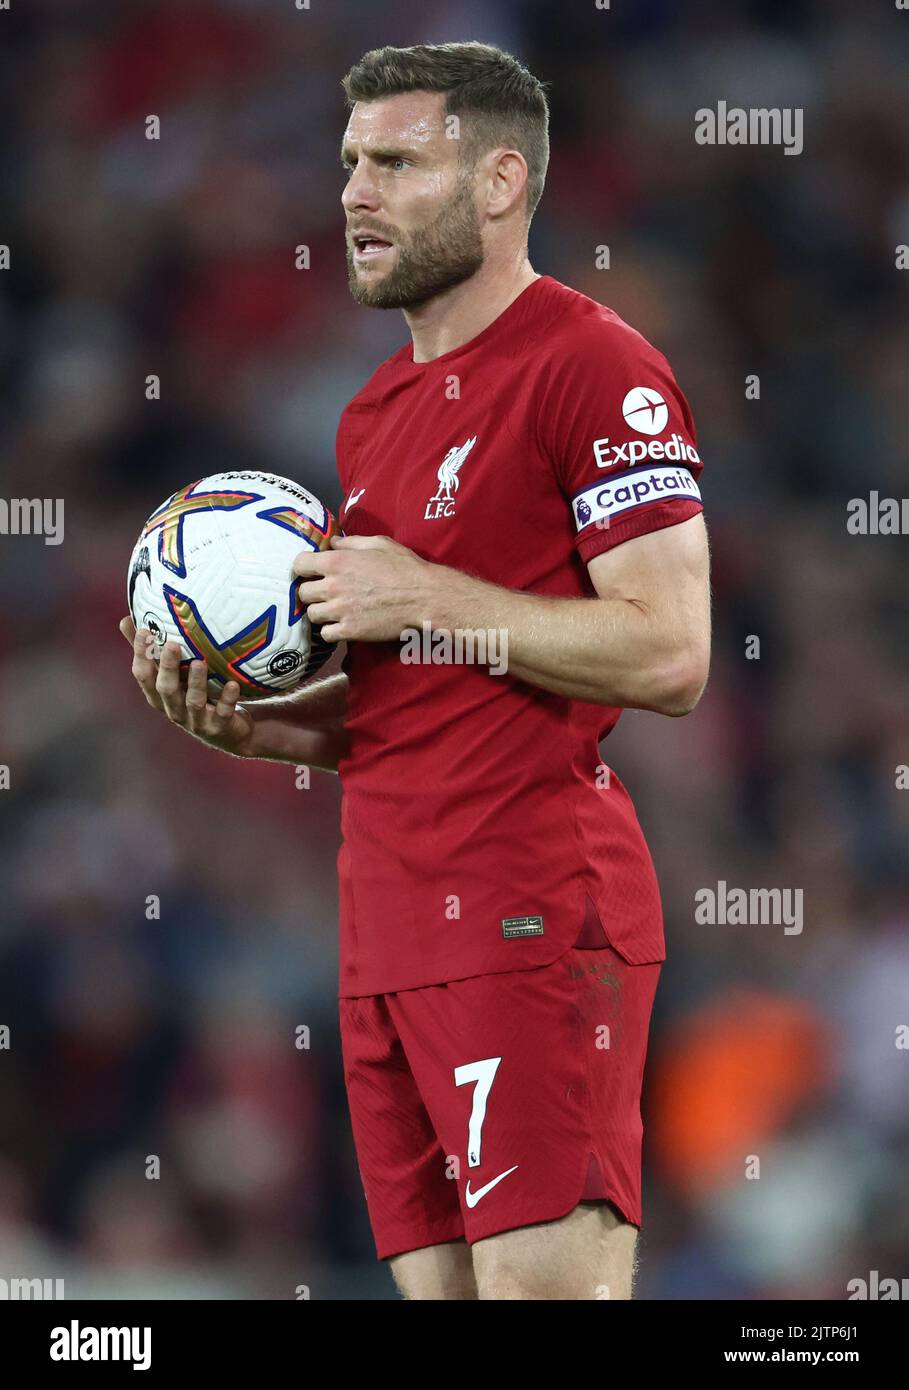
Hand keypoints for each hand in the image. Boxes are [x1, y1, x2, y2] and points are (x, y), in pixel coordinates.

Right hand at [119, 616, 254, 755]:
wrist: (227, 733)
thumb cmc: (192, 696)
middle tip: (172, 645)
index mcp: (159, 695)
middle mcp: (174, 709)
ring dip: (196, 683)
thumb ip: (151, 652)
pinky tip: (233, 685)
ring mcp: (196, 721)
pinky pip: (223, 713)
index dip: (141, 655)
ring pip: (193, 702)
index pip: (144, 675)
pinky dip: (227, 699)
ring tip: (199, 663)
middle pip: (166, 689)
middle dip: (167, 668)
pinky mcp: (218, 727)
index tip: (144, 631)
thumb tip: (126, 620)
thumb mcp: (172, 676)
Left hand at [293, 534, 437, 641]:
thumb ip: (351, 542)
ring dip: (321, 613)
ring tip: (334, 611)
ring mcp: (340, 611)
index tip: (311, 573)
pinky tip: (342, 625)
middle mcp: (333, 586)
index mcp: (337, 561)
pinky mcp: (349, 631)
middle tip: (325, 594)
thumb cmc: (405, 568)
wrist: (424, 598)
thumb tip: (333, 542)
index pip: (299, 565)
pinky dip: (331, 631)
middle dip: (312, 593)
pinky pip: (326, 634)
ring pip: (312, 615)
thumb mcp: (379, 544)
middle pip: (303, 593)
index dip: (304, 569)